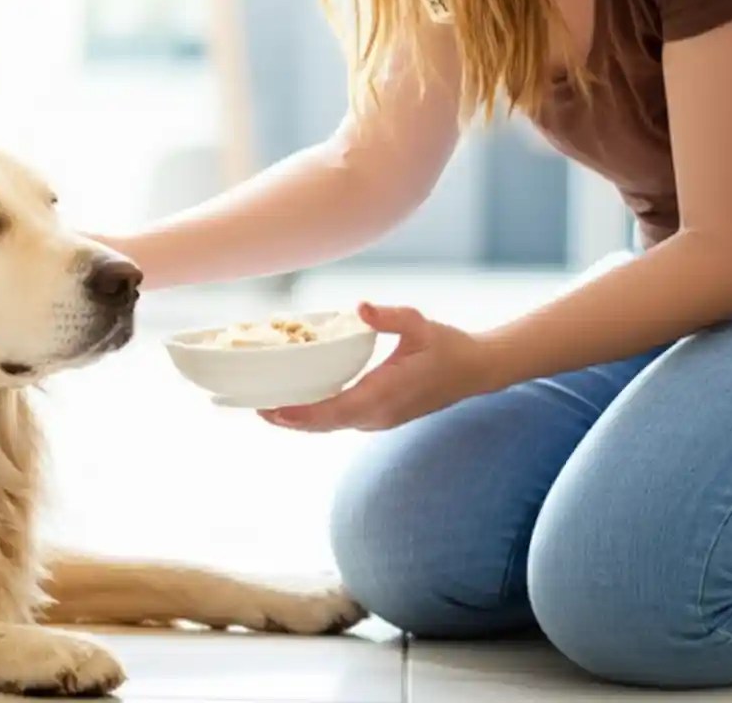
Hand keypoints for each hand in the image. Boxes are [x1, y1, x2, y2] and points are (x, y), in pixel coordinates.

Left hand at [260, 303, 494, 431]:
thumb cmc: (449, 347)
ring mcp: (378, 420)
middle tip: (255, 407)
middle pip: (323, 425)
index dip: (300, 415)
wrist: (476, 372)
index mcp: (383, 395)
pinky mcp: (379, 417)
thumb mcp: (421, 324)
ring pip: (330, 426)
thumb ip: (390, 316)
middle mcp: (376, 415)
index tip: (272, 411)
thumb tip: (361, 307)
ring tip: (266, 407)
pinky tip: (298, 402)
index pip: (332, 411)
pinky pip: (340, 420)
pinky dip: (316, 415)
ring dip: (300, 420)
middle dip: (289, 419)